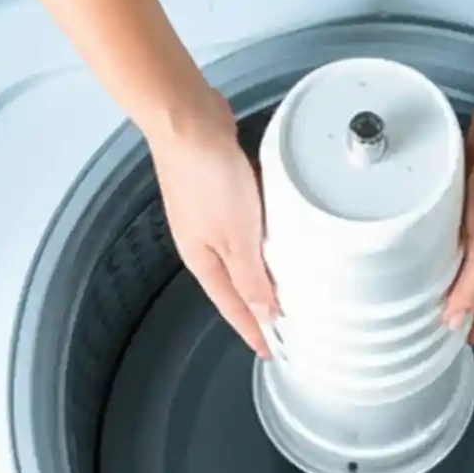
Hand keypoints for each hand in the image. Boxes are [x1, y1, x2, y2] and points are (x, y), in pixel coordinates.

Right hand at [146, 88, 277, 358]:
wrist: (188, 121)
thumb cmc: (205, 176)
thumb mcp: (237, 238)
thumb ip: (253, 278)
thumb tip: (266, 314)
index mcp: (203, 260)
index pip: (233, 307)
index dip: (254, 330)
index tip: (271, 351)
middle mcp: (202, 241)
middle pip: (235, 283)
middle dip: (257, 305)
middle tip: (282, 325)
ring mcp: (208, 214)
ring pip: (241, 253)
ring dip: (262, 270)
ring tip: (286, 285)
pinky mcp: (219, 189)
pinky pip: (246, 225)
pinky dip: (262, 237)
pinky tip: (278, 235)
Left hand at [444, 96, 473, 343]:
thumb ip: (471, 281)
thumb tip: (453, 322)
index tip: (459, 342)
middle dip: (463, 296)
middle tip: (433, 314)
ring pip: (467, 244)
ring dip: (449, 262)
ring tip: (422, 277)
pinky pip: (457, 216)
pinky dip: (443, 229)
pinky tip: (425, 229)